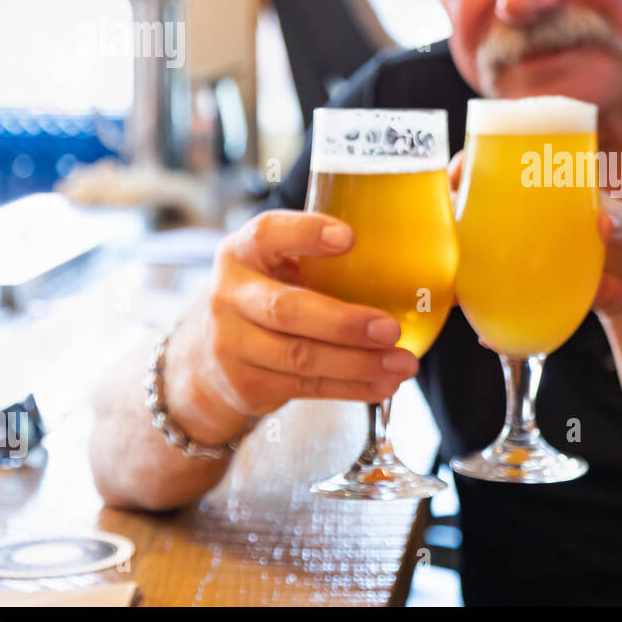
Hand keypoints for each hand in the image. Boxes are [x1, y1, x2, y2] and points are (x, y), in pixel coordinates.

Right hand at [167, 210, 420, 441]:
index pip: (269, 233)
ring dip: (359, 363)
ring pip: (300, 357)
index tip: (350, 237)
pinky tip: (384, 384)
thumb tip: (417, 259)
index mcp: (243, 251)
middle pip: (287, 310)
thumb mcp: (275, 265)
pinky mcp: (247, 385)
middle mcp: (229, 295)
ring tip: (403, 364)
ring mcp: (232, 345)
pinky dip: (351, 388)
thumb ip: (320, 258)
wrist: (203, 356)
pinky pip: (307, 387)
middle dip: (343, 322)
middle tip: (390, 328)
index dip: (307, 233)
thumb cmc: (265, 295)